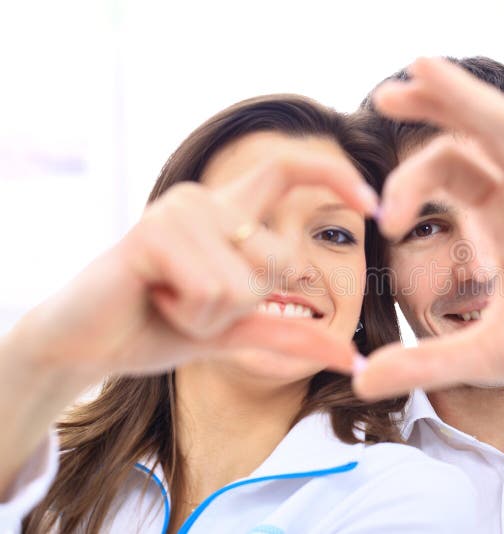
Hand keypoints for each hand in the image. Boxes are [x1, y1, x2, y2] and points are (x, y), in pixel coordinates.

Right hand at [9, 147, 372, 386]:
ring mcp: (178, 209)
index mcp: (227, 211)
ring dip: (211, 316)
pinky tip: (153, 301)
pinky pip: (212, 290)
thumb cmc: (159, 326)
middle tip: (190, 304)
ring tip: (167, 300)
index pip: (289, 168)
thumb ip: (292, 334)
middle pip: (278, 260)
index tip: (373, 206)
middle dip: (243, 307)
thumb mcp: (237, 331)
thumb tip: (352, 357)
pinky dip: (190, 316)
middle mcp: (205, 199)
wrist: (87, 344)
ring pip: (245, 283)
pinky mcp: (151, 232)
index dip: (335, 176)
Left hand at [354, 56, 503, 415]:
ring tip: (423, 66)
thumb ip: (423, 363)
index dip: (408, 183)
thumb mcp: (481, 356)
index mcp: (501, 216)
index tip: (386, 221)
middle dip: (432, 107)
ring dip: (469, 97)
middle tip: (384, 93)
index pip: (448, 170)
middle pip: (474, 134)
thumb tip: (361, 379)